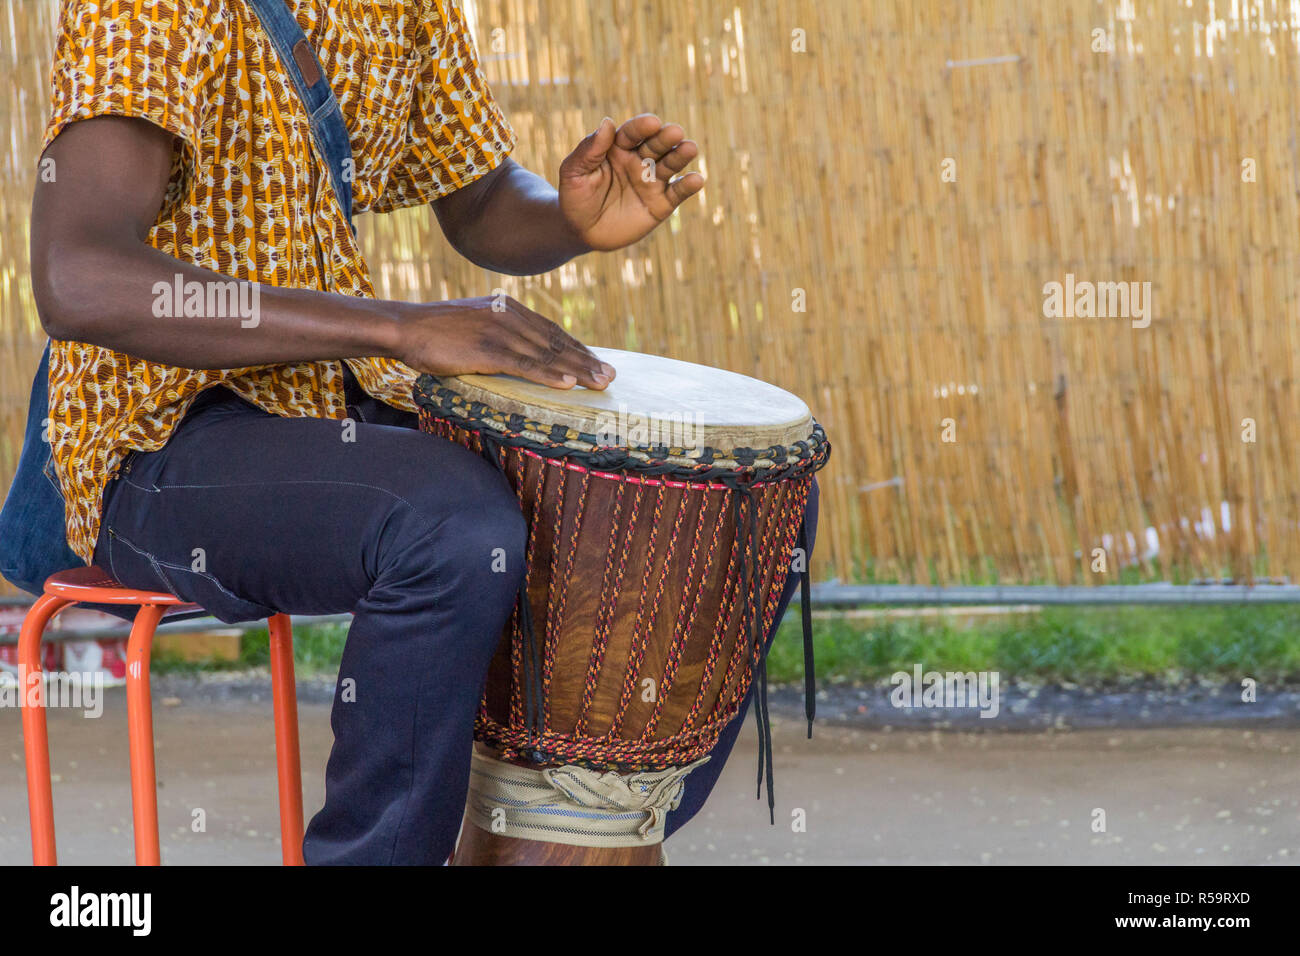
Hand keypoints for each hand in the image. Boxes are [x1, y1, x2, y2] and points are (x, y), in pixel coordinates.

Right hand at [393, 296, 614, 389]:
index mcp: (509, 307)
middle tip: (611, 377)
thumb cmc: (436, 330)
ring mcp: (499, 332)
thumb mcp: (475, 322)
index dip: (577, 347)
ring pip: (547, 354)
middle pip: (556, 341)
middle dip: (586, 360)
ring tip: (600, 384)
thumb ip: (500, 332)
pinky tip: (568, 385)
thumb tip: (520, 354)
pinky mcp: (486, 349)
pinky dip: (549, 376)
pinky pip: (524, 365)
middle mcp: (510, 316)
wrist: (405, 326)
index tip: (598, 362)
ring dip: (577, 371)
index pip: (552, 330)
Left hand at [558, 114, 704, 251]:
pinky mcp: (661, 204)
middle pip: (656, 145)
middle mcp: (639, 160)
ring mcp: (652, 182)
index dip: (641, 127)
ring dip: (681, 155)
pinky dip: (688, 186)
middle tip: (674, 133)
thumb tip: (607, 123)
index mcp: (618, 148)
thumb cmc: (575, 198)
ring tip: (690, 148)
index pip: (632, 133)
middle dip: (665, 138)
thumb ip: (589, 149)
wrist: (581, 231)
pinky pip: (677, 193)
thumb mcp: (573, 173)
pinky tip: (697, 179)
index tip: (651, 123)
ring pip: (670, 164)